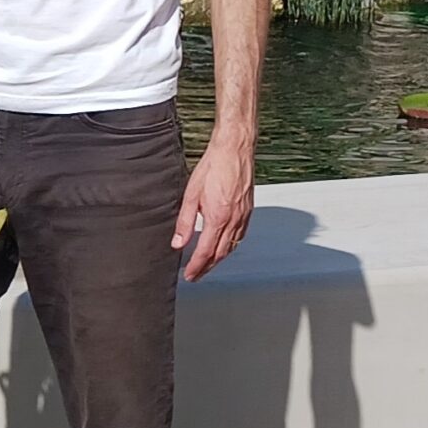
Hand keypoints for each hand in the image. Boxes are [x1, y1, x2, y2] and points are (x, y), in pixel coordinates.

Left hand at [174, 133, 252, 281]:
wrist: (234, 150)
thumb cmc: (214, 167)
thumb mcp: (191, 194)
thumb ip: (184, 221)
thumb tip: (178, 243)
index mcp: (218, 217)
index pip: (206, 251)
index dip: (196, 266)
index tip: (189, 275)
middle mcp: (234, 220)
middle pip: (220, 254)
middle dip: (207, 268)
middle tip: (196, 276)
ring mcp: (244, 216)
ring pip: (231, 247)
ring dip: (218, 260)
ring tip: (207, 266)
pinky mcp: (248, 211)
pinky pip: (240, 236)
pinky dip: (230, 247)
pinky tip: (223, 247)